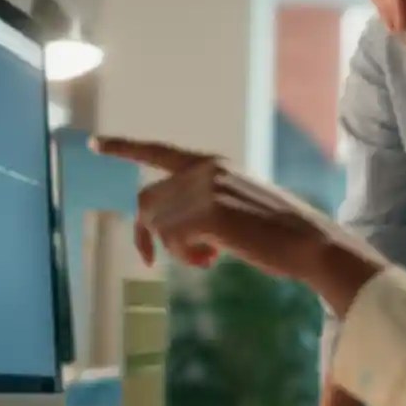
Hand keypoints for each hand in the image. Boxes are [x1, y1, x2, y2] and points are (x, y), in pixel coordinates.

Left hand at [91, 136, 383, 312]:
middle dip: (148, 234)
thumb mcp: (235, 209)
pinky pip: (172, 239)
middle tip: (161, 262)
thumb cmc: (277, 235)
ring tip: (208, 258)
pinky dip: (186, 257)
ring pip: (156, 223)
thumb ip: (200, 206)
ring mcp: (205, 188)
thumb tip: (161, 230)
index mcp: (212, 164)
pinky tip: (214, 260)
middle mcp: (205, 169)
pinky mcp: (208, 211)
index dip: (123, 148)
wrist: (310, 243)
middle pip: (148, 201)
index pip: (157, 151)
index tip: (94, 143)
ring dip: (176, 249)